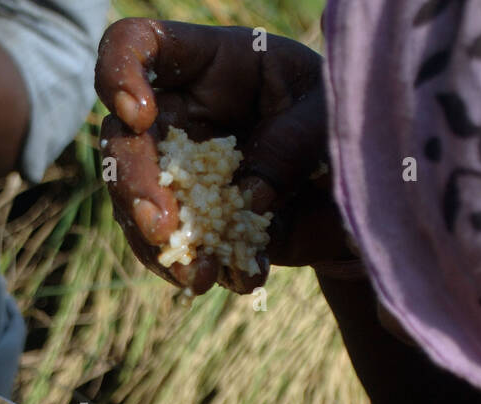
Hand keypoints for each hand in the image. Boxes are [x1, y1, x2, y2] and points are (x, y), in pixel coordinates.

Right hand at [96, 18, 351, 293]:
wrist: (361, 188)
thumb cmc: (346, 121)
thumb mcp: (332, 115)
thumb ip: (294, 142)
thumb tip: (249, 196)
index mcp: (206, 64)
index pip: (137, 47)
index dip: (119, 72)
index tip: (139, 115)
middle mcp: (179, 116)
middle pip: (122, 140)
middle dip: (133, 185)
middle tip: (161, 227)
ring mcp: (179, 173)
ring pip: (135, 203)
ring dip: (156, 243)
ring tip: (199, 275)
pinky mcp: (193, 222)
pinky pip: (172, 248)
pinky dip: (193, 268)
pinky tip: (224, 279)